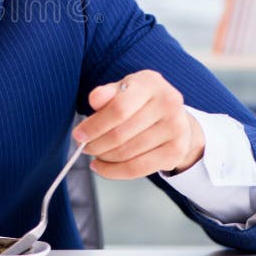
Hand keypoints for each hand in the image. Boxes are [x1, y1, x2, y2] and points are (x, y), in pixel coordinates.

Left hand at [73, 70, 204, 179]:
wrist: (172, 116)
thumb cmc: (140, 101)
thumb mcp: (122, 89)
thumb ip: (106, 93)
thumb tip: (94, 100)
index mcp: (150, 83)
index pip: (118, 109)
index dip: (94, 125)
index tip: (78, 135)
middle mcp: (168, 104)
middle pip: (120, 134)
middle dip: (96, 144)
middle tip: (84, 147)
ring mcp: (176, 128)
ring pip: (127, 153)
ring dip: (104, 157)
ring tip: (95, 154)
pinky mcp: (176, 151)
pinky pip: (138, 169)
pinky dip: (114, 171)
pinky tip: (102, 167)